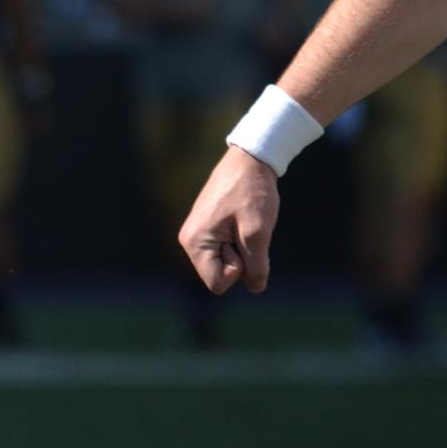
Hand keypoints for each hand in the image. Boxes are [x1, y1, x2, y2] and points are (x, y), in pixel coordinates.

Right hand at [177, 146, 279, 293]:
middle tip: (244, 228)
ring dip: (240, 248)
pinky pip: (223, 249)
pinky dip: (237, 240)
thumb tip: (256, 287)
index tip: (243, 241)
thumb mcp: (258, 232)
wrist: (249, 160)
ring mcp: (194, 234)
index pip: (218, 283)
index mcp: (195, 243)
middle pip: (218, 274)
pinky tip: (239, 220)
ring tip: (242, 222)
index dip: (239, 269)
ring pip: (222, 262)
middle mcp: (188, 241)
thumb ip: (257, 265)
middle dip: (239, 258)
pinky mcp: (204, 227)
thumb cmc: (251, 193)